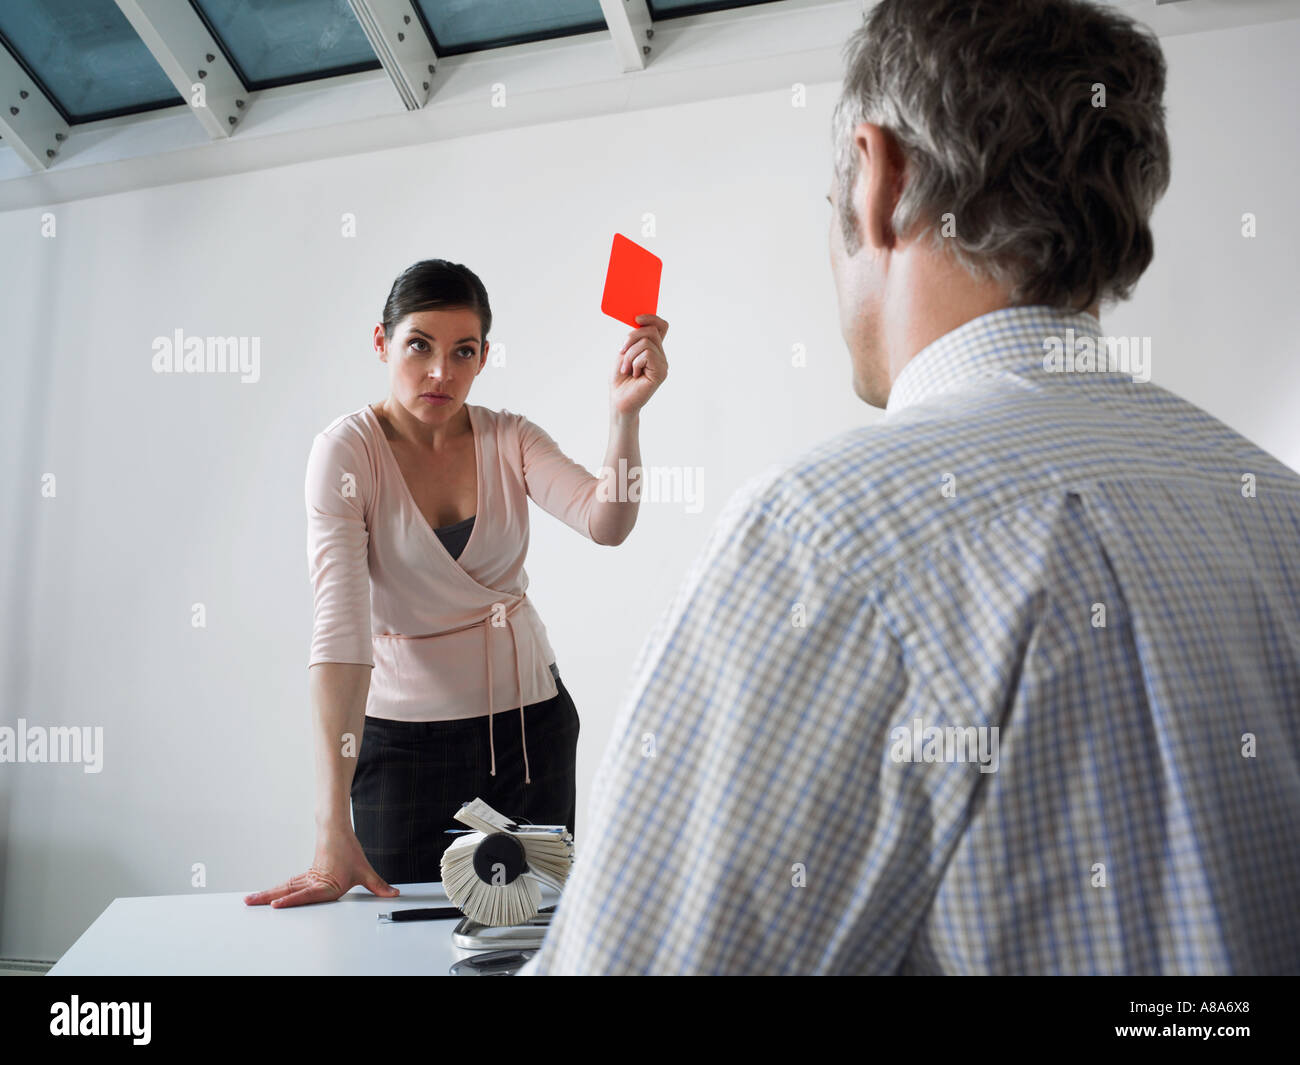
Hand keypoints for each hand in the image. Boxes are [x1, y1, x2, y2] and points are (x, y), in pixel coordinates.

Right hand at [243, 823, 398, 908]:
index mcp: (326, 883)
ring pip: (284, 887)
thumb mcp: (365, 871)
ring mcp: (306, 878)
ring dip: (266, 894)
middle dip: (268, 898)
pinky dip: (274, 891)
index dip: (291, 901)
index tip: (276, 905)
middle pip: (288, 891)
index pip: (307, 894)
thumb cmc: (349, 850)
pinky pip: (287, 885)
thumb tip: (393, 894)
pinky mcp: (304, 876)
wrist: (338, 830)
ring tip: (248, 901)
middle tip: (249, 903)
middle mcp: (313, 881)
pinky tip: (264, 897)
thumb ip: (378, 885)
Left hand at [612, 313, 668, 416]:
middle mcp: (660, 355)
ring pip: (646, 342)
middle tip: (622, 353)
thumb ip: (635, 338)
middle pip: (651, 330)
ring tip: (628, 369)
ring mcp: (663, 364)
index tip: (637, 318)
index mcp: (653, 349)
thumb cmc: (620, 378)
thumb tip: (641, 321)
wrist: (618, 399)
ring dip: (630, 354)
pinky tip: (635, 374)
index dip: (651, 317)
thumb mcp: (625, 352)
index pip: (661, 326)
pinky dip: (635, 362)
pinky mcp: (661, 372)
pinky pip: (647, 354)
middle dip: (631, 338)